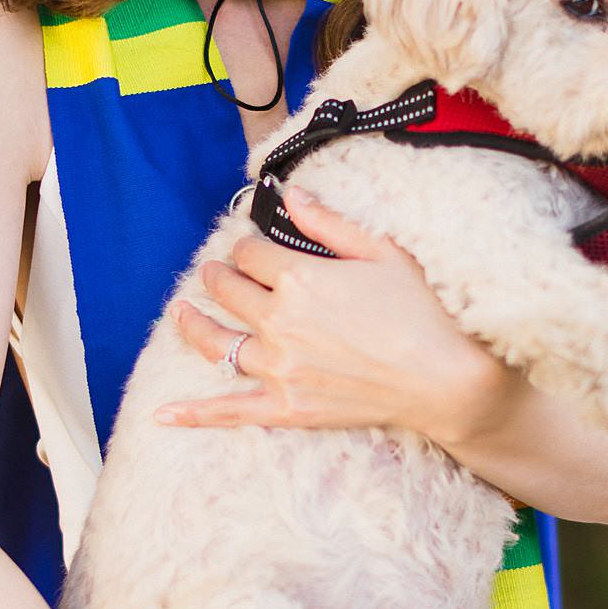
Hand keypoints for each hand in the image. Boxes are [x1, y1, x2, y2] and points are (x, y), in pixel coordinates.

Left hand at [155, 187, 503, 443]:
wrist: (444, 378)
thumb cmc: (421, 311)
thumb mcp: (380, 251)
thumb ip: (328, 222)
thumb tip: (290, 194)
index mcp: (300, 278)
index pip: (251, 254)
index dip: (249, 247)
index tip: (254, 248)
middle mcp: (279, 322)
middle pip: (228, 292)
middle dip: (219, 276)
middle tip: (217, 272)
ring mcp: (279, 369)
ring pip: (216, 343)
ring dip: (193, 324)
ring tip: (181, 313)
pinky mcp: (287, 408)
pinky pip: (230, 411)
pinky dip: (194, 414)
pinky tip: (163, 414)